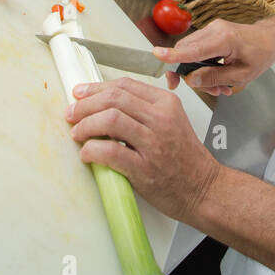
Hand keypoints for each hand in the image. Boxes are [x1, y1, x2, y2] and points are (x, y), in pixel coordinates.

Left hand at [65, 77, 221, 221]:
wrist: (203, 189)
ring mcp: (154, 144)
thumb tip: (104, 104)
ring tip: (76, 133)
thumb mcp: (171, 122)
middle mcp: (161, 119)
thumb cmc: (185, 158)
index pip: (124, 85)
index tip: (80, 94)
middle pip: (113, 98)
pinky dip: (92, 150)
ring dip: (85, 125)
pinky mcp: (145, 169)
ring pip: (110, 120)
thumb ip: (144, 110)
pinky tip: (87, 154)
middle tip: (72, 114)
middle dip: (85, 105)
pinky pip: (110, 152)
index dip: (96, 88)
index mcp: (166, 103)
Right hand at [155, 18, 274, 96]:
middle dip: (188, 73)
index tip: (157, 56)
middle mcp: (214, 30)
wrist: (270, 38)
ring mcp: (211, 29)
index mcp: (224, 39)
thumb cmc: (261, 54)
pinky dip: (202, 65)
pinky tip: (217, 77)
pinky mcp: (210, 32)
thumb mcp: (241, 75)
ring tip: (218, 87)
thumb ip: (214, 78)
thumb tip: (191, 80)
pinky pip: (197, 50)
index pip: (193, 50)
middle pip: (186, 51)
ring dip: (198, 72)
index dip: (174, 55)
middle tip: (200, 89)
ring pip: (190, 52)